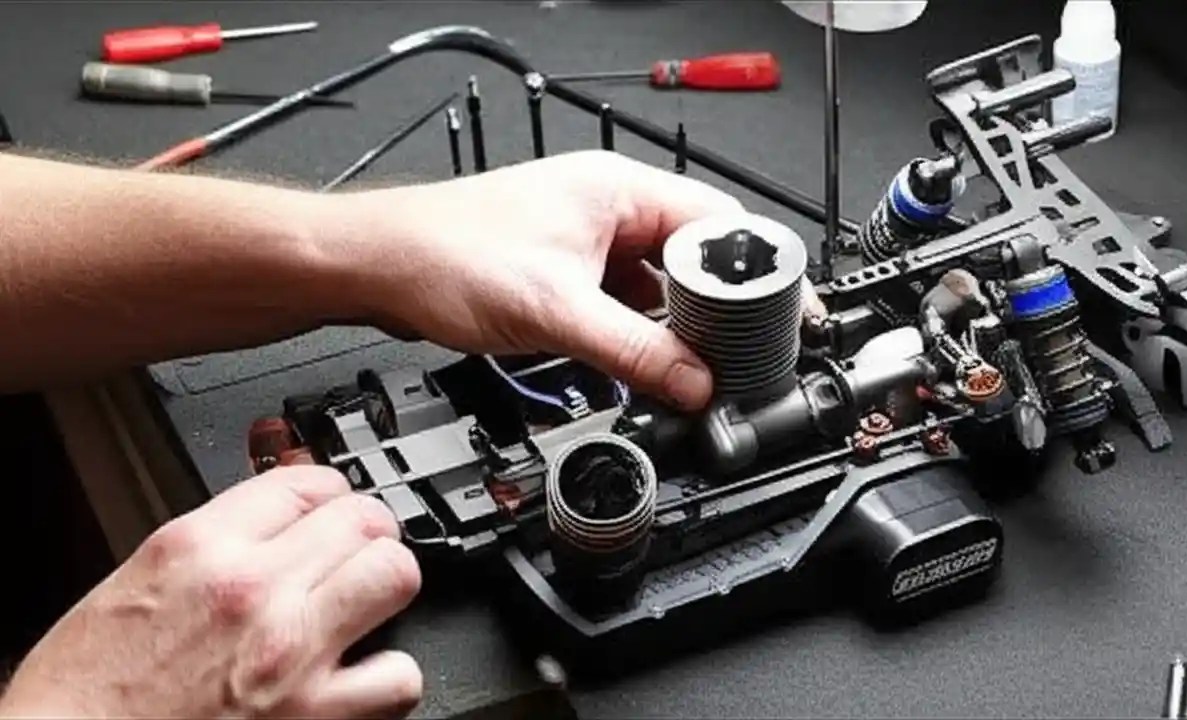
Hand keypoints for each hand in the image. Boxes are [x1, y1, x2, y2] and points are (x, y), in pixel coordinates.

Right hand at [0, 467, 421, 718]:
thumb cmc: (84, 693)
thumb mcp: (135, 583)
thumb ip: (212, 547)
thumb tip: (271, 526)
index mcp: (197, 547)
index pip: (304, 482)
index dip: (326, 494)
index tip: (329, 508)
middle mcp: (251, 589)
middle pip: (362, 519)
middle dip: (366, 532)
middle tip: (357, 552)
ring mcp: (291, 651)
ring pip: (394, 575)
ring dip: (384, 586)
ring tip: (365, 603)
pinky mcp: (316, 715)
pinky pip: (398, 677)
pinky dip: (389, 676)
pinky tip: (363, 676)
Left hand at [337, 150, 745, 411]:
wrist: (377, 269)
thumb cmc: (445, 257)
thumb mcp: (556, 312)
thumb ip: (635, 350)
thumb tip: (695, 381)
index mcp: (619, 190)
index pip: (718, 223)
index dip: (753, 273)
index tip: (774, 318)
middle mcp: (608, 207)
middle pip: (692, 257)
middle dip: (712, 309)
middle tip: (731, 356)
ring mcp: (587, 239)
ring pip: (656, 284)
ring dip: (670, 326)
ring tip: (684, 367)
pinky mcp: (566, 270)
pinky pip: (622, 301)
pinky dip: (635, 332)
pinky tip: (639, 363)